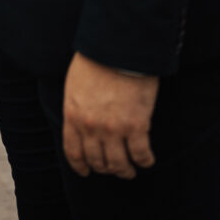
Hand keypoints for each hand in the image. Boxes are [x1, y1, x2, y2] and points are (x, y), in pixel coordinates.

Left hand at [62, 52, 158, 179]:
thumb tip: (80, 121)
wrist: (118, 47)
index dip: (80, 165)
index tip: (86, 171)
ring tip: (130, 170)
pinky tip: (147, 160)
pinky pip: (140, 155)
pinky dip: (144, 161)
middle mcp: (91, 127)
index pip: (73, 151)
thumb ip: (76, 106)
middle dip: (105, 168)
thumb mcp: (75, 84)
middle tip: (113, 168)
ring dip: (125, 170)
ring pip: (118, 164)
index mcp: (73, 115)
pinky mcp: (136, 126)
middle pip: (97, 161)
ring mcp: (114, 129)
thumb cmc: (96, 59)